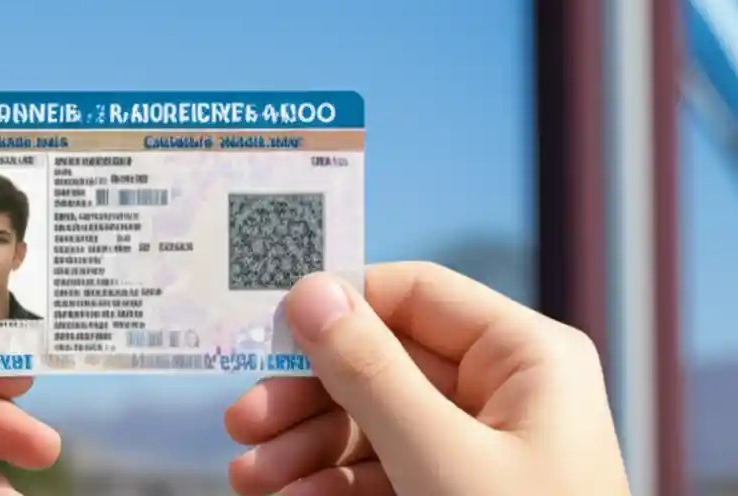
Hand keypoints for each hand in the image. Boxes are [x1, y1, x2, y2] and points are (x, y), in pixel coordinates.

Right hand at [224, 262, 631, 495]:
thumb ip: (371, 372)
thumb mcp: (439, 457)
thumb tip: (311, 291)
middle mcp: (502, 392)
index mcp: (523, 357)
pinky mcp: (456, 493)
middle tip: (241, 421)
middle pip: (379, 363)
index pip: (412, 294)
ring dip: (304, 447)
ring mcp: (479, 448)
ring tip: (249, 477)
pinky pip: (382, 470)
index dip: (337, 305)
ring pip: (370, 422)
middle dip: (305, 396)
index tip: (265, 329)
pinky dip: (332, 484)